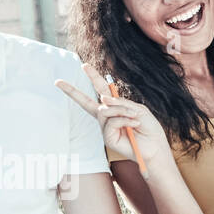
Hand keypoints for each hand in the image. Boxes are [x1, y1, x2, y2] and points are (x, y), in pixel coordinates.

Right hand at [55, 62, 171, 168]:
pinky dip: (124, 120)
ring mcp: (105, 128)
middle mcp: (106, 117)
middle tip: (58, 82)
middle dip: (72, 91)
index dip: (93, 77)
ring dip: (122, 111)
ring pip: (106, 110)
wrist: (155, 147)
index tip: (84, 66)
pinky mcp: (107, 138)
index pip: (100, 90)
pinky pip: (112, 121)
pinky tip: (134, 125)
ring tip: (135, 118)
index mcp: (114, 108)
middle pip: (86, 101)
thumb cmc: (148, 128)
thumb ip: (121, 103)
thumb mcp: (137, 109)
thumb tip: (102, 99)